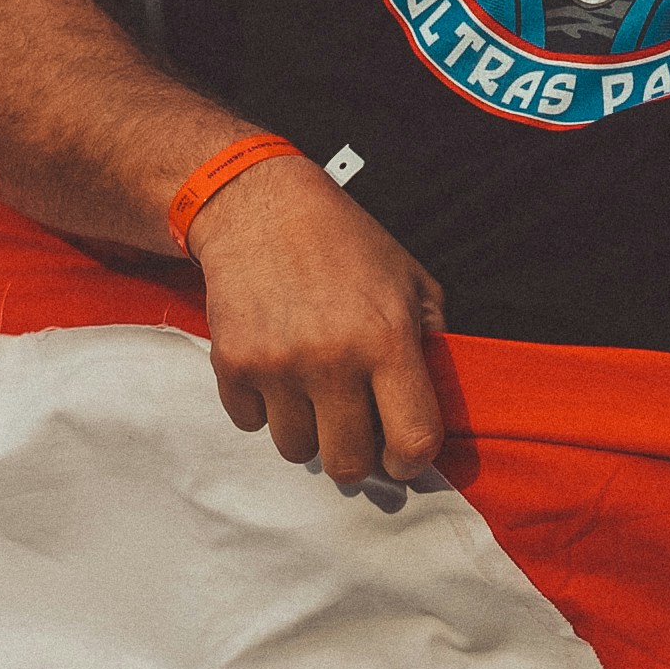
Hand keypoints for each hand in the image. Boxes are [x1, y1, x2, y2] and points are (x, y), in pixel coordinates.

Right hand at [188, 153, 445, 482]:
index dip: (410, 461)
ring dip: (306, 429)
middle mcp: (332, 358)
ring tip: (311, 390)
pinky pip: (250, 423)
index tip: (400, 456)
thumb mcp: (410, 278)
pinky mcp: (232, 363)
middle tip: (352, 426)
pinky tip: (275, 369)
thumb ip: (433, 339)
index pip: (413, 439)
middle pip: (347, 463)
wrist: (258, 205)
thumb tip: (437, 400)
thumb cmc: (343, 241)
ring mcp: (277, 364)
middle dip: (354, 453)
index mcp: (387, 339)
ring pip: (296, 449)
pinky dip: (263, 407)